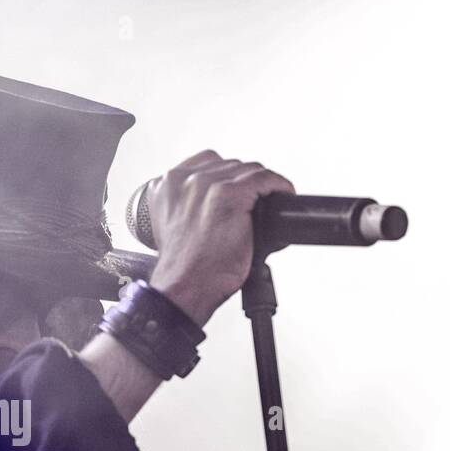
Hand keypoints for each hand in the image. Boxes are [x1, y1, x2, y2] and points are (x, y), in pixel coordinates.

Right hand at [145, 150, 294, 326]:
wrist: (185, 288)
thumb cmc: (183, 268)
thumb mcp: (174, 228)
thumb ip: (190, 207)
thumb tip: (221, 204)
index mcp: (167, 186)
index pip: (206, 162)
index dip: (225, 177)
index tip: (235, 191)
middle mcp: (185, 180)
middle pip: (230, 166)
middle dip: (244, 184)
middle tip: (254, 205)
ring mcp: (208, 185)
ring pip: (249, 171)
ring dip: (262, 188)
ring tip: (269, 204)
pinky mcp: (230, 194)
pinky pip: (265, 179)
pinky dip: (279, 187)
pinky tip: (282, 197)